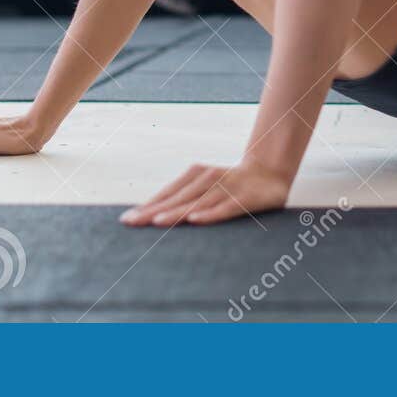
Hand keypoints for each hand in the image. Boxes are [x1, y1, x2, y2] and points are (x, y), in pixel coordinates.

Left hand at [120, 162, 291, 226]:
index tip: (126, 220)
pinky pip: (225, 208)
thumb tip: (151, 216)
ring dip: (176, 212)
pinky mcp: (245, 197)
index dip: (147, 206)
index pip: (168, 194)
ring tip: (156, 222)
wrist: (270, 173)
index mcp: (195, 176)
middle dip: (153, 211)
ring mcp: (226, 186)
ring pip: (197, 203)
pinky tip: (195, 220)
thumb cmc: (230, 186)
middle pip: (177, 199)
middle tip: (131, 223)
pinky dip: (210, 214)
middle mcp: (208, 178)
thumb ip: (184, 200)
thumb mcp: (205, 189)